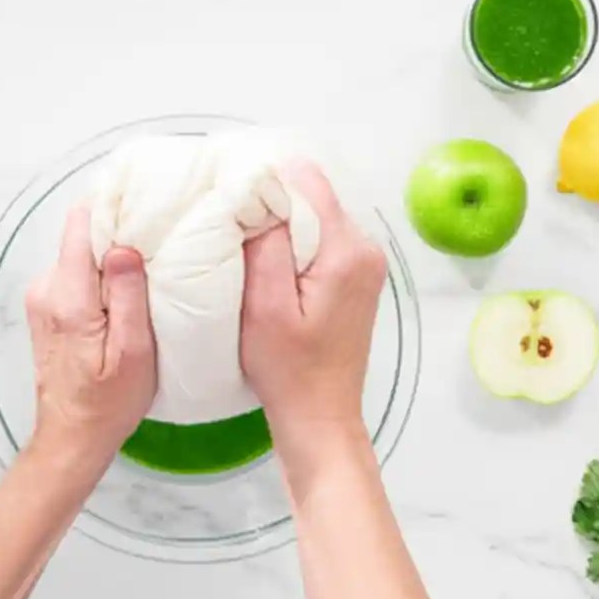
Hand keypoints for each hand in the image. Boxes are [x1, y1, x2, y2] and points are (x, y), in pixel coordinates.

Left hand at [24, 203, 157, 462]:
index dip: (115, 210)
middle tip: (158, 250)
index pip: (82, 224)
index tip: (148, 210)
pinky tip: (125, 300)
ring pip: (80, 255)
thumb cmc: (108, 402)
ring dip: (111, 261)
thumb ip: (127, 295)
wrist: (72, 436)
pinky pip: (76, 275)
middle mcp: (47, 290)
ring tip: (146, 278)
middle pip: (82, 236)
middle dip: (119, 237)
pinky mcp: (47, 308)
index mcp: (68, 298)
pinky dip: (100, 279)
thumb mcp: (133, 352)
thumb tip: (123, 247)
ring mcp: (42, 298)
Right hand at [240, 160, 386, 443]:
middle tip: (233, 231)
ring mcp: (365, 264)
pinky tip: (271, 271)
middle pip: (312, 198)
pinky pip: (322, 241)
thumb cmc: (288, 370)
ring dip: (281, 228)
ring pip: (315, 218)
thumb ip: (267, 246)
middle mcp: (365, 249)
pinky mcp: (356, 278)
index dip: (265, 184)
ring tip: (248, 253)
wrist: (320, 416)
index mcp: (346, 251)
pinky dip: (294, 247)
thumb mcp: (264, 306)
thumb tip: (258, 195)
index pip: (307, 182)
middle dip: (271, 206)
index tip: (232, 202)